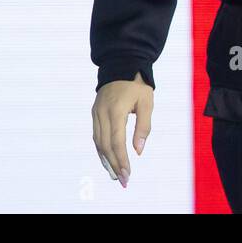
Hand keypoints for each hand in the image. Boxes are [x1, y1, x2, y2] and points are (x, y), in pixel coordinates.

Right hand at [92, 71, 152, 188]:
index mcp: (116, 110)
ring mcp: (96, 112)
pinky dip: (101, 149)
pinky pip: (96, 135)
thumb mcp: (147, 102)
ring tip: (114, 174)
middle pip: (105, 146)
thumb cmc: (138, 83)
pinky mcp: (95, 112)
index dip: (121, 160)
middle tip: (122, 180)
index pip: (117, 142)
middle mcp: (102, 113)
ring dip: (105, 160)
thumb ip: (144, 126)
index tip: (128, 175)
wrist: (122, 62)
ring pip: (98, 142)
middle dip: (113, 165)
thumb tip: (138, 150)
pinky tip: (107, 158)